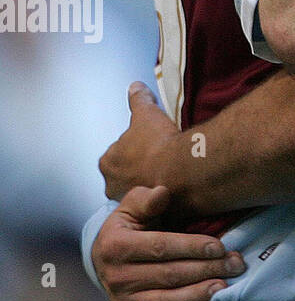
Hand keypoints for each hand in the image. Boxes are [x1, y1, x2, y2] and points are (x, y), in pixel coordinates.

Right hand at [90, 186, 243, 300]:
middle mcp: (118, 277)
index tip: (219, 246)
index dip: (192, 247)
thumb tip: (163, 193)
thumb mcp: (132, 205)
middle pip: (169, 275)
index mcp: (117, 246)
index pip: (161, 248)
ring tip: (223, 287)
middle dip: (205, 270)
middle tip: (234, 264)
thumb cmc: (128, 225)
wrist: (103, 257)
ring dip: (197, 295)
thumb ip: (148, 199)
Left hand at [99, 83, 179, 201]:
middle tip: (160, 160)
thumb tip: (134, 86)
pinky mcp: (149, 214)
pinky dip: (162, 197)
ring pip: (139, 189)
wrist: (181, 171)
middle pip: (125, 175)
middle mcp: (112, 185)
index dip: (134, 149)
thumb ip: (138, 100)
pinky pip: (154, 204)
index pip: (117, 155)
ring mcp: (131, 201)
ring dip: (151, 183)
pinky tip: (176, 187)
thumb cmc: (159, 142)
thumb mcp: (147, 114)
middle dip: (139, 169)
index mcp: (107, 162)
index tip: (149, 145)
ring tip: (171, 173)